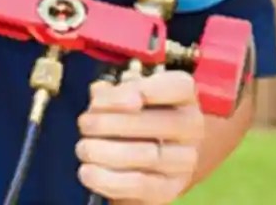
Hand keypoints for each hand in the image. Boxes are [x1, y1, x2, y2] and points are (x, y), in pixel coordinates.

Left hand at [76, 70, 205, 203]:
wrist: (153, 160)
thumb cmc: (133, 116)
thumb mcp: (122, 95)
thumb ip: (110, 91)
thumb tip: (99, 93)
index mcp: (183, 94)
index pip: (177, 86)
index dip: (144, 89)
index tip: (114, 97)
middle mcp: (192, 126)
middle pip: (157, 122)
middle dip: (109, 122)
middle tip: (84, 124)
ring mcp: (186, 160)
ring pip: (147, 155)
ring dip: (105, 151)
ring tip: (83, 148)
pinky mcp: (170, 189)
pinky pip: (140, 186)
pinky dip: (108, 179)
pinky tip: (87, 171)